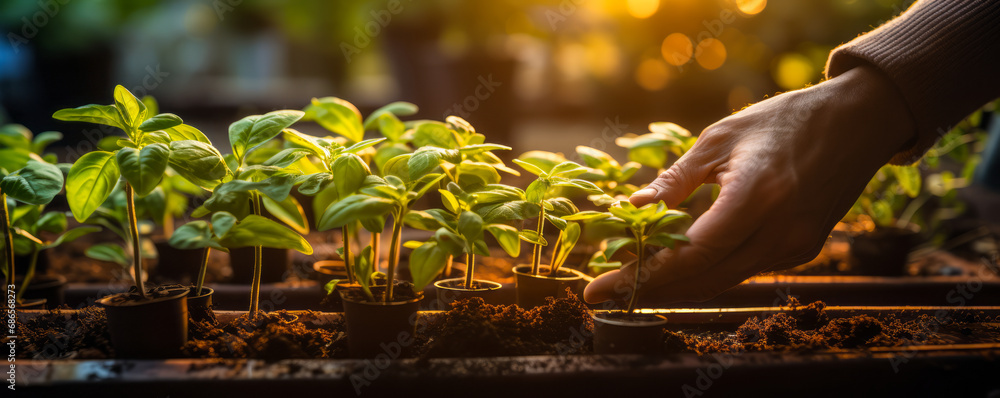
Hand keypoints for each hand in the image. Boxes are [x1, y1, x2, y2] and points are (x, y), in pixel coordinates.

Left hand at [584, 65, 915, 305]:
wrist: (859, 122)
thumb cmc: (784, 121)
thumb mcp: (721, 139)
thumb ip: (676, 181)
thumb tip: (631, 210)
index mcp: (757, 195)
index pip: (689, 253)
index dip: (641, 275)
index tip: (598, 289)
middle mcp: (780, 230)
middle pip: (703, 278)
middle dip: (649, 289)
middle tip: (605, 294)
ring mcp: (796, 246)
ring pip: (723, 281)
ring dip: (676, 286)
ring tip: (632, 282)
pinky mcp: (803, 250)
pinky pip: (744, 270)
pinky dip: (708, 272)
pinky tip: (678, 267)